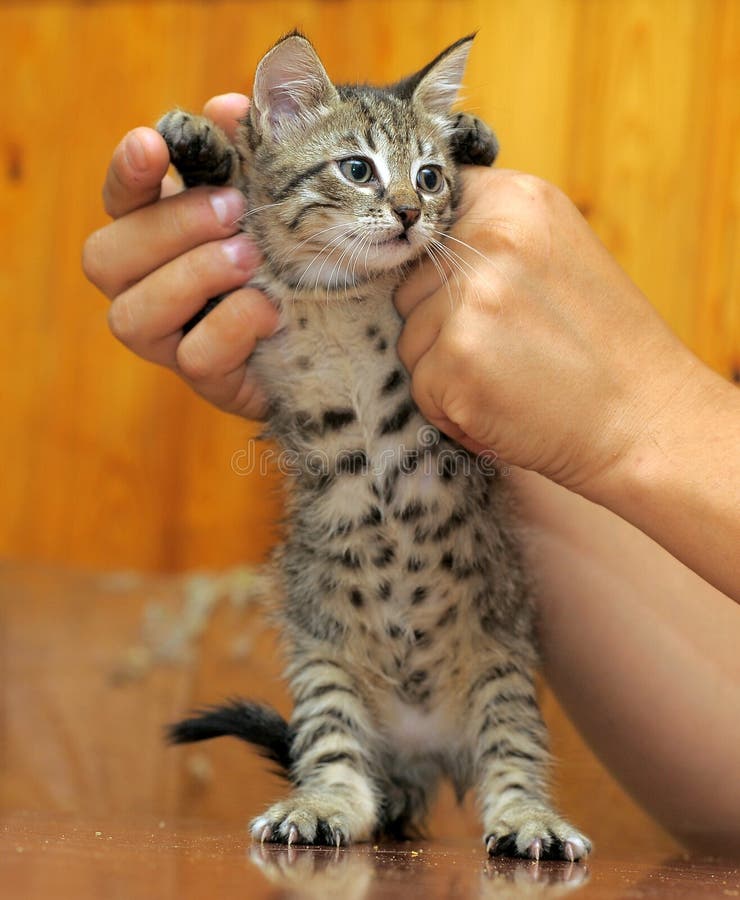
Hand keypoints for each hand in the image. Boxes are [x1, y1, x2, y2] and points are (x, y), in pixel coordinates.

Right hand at [82, 93, 277, 418]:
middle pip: (108, 257)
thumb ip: (248, 157)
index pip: (119, 201)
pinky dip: (232, 326)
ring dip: (192, 277)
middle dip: (170, 228)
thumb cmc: (292, 257)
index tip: (153, 144)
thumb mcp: (277, 204)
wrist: (333, 336)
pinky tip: (270, 309)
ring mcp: (169, 339)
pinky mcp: (205, 379)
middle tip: (233, 210)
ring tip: (250, 258)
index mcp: (155, 235)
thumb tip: (228, 106)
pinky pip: (194, 358)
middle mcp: (144, 287)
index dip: (127, 172)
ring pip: (133, 316)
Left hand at [395, 168, 704, 494]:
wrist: (645, 419)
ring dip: (444, 372)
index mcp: (516, 201)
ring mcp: (471, 298)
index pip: (428, 224)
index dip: (437, 272)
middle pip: (410, 289)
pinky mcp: (456, 358)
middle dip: (441, 328)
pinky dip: (451, 412)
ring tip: (509, 379)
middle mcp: (490, 237)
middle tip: (507, 350)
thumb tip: (413, 251)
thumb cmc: (600, 348)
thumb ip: (490, 239)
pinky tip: (501, 408)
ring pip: (410, 341)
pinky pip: (420, 389)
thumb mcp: (557, 255)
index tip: (470, 299)